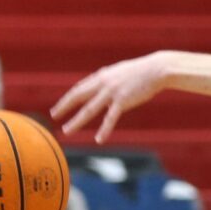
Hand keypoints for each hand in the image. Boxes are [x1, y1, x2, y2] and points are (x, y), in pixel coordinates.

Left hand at [53, 51, 171, 143]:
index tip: (60, 106)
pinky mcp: (123, 101)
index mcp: (102, 76)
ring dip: (76, 121)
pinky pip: (110, 118)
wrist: (156, 69)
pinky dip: (104, 129)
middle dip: (64, 106)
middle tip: (53, 115)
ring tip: (67, 130)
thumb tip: (107, 87)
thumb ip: (112, 80)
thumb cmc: (143, 71)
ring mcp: (112, 92)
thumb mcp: (122, 73)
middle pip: (78, 96)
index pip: (80, 88)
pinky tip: (99, 140)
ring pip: (89, 109)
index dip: (68, 98)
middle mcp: (103, 83)